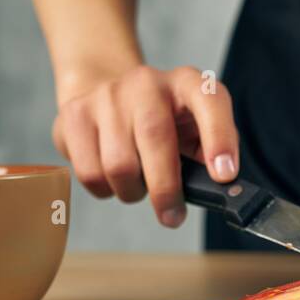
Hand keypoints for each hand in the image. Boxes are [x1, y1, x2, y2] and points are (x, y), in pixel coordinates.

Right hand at [52, 65, 238, 226]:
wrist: (106, 90)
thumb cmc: (161, 122)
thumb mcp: (194, 130)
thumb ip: (210, 154)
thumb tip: (219, 186)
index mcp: (187, 84)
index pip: (210, 101)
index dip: (219, 138)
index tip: (223, 175)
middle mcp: (148, 83)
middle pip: (156, 140)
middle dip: (166, 190)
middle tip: (172, 216)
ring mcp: (108, 95)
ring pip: (119, 165)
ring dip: (132, 191)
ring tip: (139, 185)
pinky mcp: (75, 114)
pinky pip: (89, 172)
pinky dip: (105, 189)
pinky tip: (113, 178)